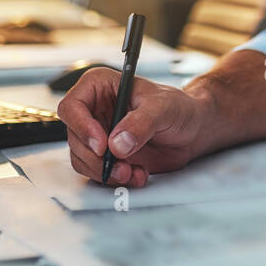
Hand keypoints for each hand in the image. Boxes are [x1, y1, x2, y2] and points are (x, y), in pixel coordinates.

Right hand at [55, 68, 214, 187]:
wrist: (193, 129)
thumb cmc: (178, 107)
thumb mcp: (163, 108)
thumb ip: (141, 123)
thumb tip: (117, 143)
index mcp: (100, 87)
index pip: (72, 106)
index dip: (82, 127)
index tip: (102, 145)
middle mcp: (94, 111)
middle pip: (75, 138)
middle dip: (96, 158)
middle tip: (122, 166)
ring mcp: (99, 134)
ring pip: (83, 159)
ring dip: (106, 171)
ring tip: (133, 172)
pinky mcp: (107, 155)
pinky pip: (97, 172)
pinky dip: (114, 178)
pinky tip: (137, 175)